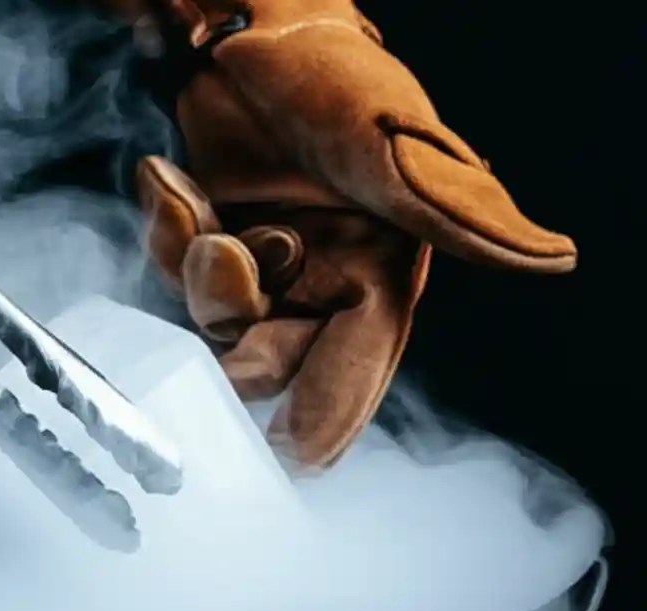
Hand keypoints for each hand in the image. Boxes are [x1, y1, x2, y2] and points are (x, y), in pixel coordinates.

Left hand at [119, 0, 576, 470]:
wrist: (256, 29)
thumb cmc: (337, 79)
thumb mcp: (399, 144)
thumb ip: (458, 211)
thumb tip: (552, 259)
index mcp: (374, 273)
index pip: (355, 365)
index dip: (325, 413)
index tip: (289, 459)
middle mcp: (318, 279)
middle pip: (268, 353)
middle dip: (236, 322)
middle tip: (226, 260)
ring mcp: (260, 262)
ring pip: (214, 317)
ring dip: (195, 267)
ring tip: (194, 202)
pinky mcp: (210, 236)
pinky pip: (173, 270)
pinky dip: (166, 228)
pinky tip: (169, 177)